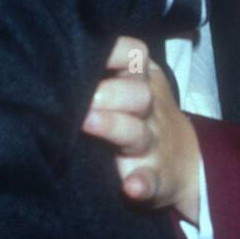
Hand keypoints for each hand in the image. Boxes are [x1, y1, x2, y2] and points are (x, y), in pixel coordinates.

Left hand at [82, 37, 201, 224]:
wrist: (185, 162)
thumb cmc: (143, 115)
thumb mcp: (135, 85)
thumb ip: (106, 70)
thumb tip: (54, 59)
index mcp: (142, 82)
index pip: (134, 55)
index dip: (114, 52)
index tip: (87, 53)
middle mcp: (148, 110)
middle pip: (138, 94)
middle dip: (111, 92)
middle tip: (85, 97)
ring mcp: (152, 145)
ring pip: (137, 133)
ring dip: (114, 126)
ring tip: (90, 122)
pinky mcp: (155, 179)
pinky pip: (151, 181)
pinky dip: (142, 183)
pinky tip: (131, 186)